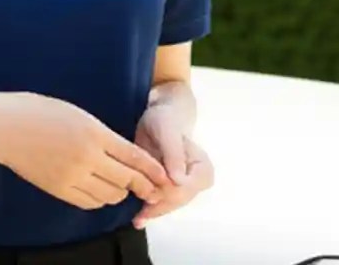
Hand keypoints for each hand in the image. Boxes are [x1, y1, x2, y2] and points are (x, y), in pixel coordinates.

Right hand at [0, 92, 172, 210]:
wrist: (3, 127)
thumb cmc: (38, 112)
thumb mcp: (76, 113)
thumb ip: (101, 134)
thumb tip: (123, 153)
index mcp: (93, 132)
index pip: (134, 156)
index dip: (152, 169)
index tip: (163, 175)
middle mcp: (86, 157)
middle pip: (126, 179)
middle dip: (141, 185)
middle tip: (148, 187)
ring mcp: (71, 175)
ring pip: (109, 195)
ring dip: (119, 192)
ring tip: (121, 187)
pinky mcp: (58, 189)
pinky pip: (88, 202)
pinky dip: (99, 199)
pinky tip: (98, 191)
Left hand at [132, 105, 213, 227]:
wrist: (159, 117)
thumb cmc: (165, 120)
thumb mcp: (167, 132)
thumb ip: (174, 154)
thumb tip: (179, 181)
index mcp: (202, 169)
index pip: (184, 190)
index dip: (166, 195)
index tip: (147, 196)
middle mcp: (197, 181)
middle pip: (177, 201)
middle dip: (158, 208)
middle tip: (137, 216)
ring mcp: (185, 186)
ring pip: (169, 204)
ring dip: (154, 212)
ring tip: (137, 220)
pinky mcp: (172, 187)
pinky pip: (163, 201)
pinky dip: (151, 209)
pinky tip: (139, 217)